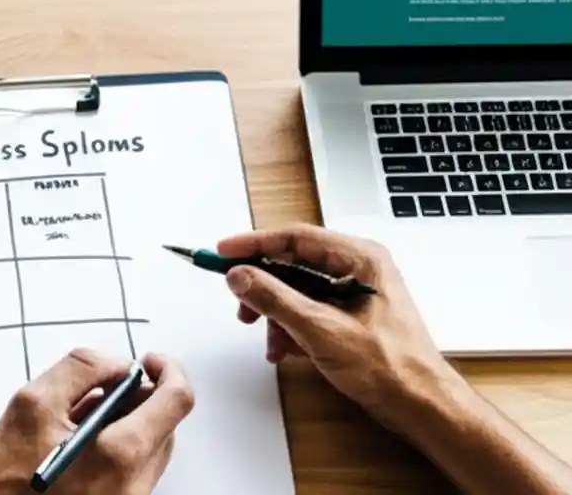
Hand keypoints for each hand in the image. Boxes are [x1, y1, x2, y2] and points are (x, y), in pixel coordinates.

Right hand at [0, 350, 192, 494]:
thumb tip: (117, 362)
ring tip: (75, 423)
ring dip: (121, 422)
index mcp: (121, 455)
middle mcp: (136, 484)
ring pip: (146, 445)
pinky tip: (75, 446)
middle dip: (135, 396)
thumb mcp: (32, 405)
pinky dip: (112, 447)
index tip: (148, 360)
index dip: (168, 370)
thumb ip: (80, 370)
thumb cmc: (5, 482)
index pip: (176, 400)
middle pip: (163, 422)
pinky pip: (131, 467)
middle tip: (96, 391)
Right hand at [218, 225, 456, 433]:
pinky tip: (285, 350)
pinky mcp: (348, 317)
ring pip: (297, 291)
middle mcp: (358, 270)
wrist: (421, 405)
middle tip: (241, 303)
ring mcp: (354, 294)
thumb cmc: (391, 366)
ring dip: (276, 315)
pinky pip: (307, 311)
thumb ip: (275, 299)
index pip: (296, 237)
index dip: (255, 244)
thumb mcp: (320, 329)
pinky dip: (290, 328)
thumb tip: (240, 276)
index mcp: (361, 259)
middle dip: (264, 288)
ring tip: (271, 340)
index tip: (224, 251)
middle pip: (293, 265)